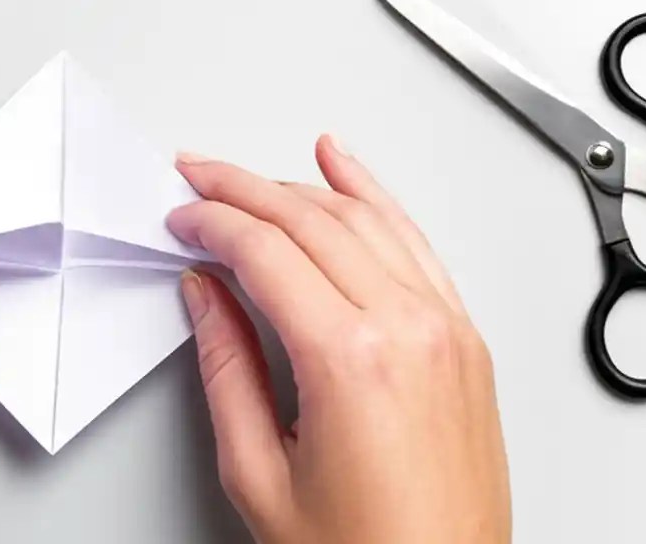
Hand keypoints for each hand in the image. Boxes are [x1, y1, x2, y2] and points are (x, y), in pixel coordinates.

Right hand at [169, 136, 509, 543]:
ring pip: (366, 218)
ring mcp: (446, 329)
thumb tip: (207, 297)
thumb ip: (228, 368)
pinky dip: (377, 197)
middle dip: (244, 187)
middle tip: (199, 175)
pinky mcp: (463, 339)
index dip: (212, 221)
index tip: (182, 214)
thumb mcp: (260, 473)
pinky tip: (348, 172)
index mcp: (352, 360)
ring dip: (302, 184)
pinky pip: (416, 243)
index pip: (266, 251)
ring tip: (254, 172)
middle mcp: (408, 330)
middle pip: (312, 220)